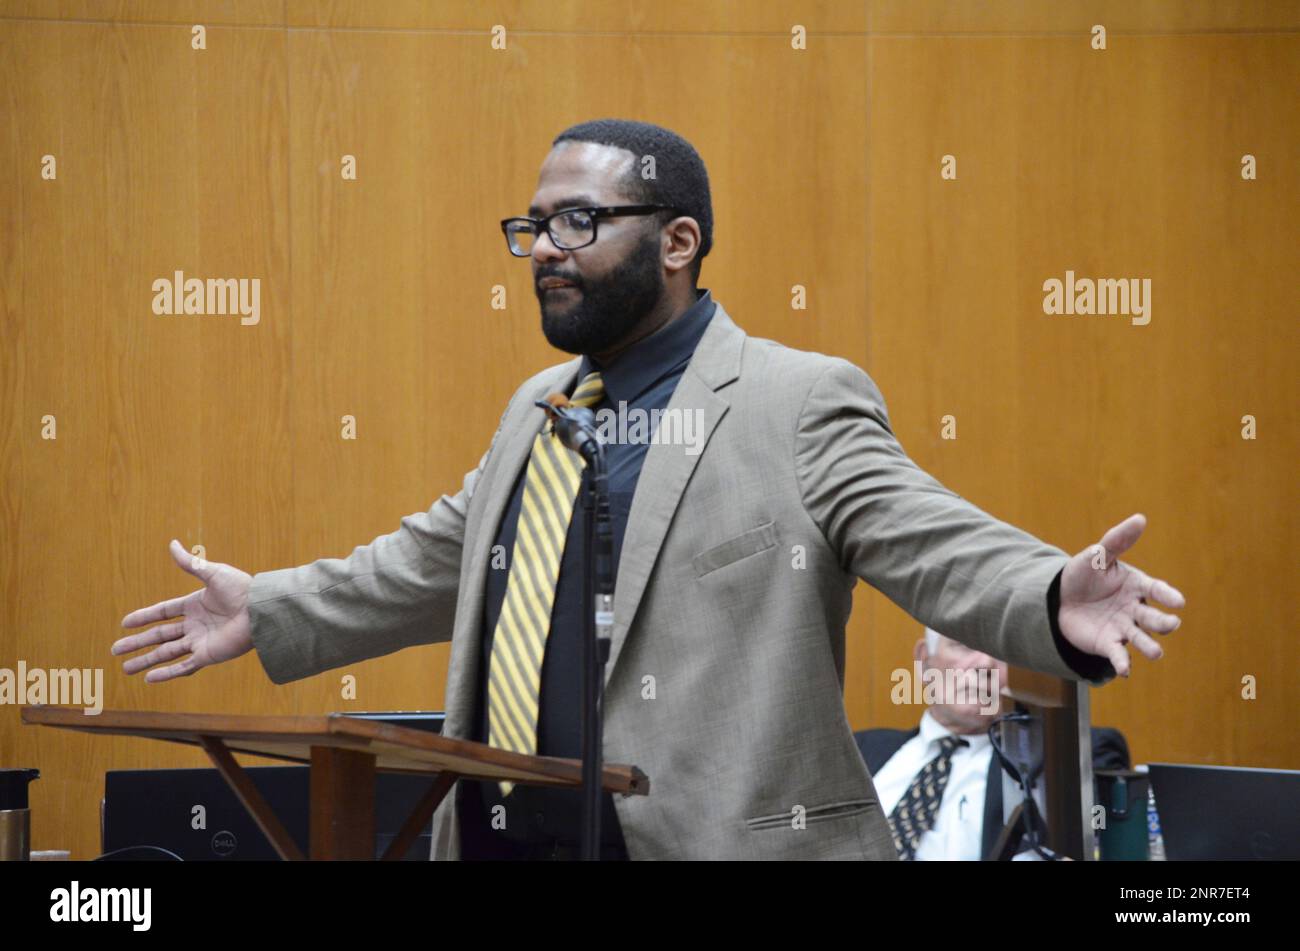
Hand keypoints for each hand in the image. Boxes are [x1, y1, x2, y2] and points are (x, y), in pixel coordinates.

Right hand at [113, 539, 253, 681]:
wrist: (262, 609)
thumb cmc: (241, 589)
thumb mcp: (212, 573)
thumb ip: (190, 563)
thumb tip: (172, 543)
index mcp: (195, 605)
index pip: (163, 612)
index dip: (143, 617)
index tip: (124, 623)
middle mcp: (195, 625)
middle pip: (160, 636)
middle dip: (137, 643)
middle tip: (114, 650)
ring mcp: (201, 641)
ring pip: (167, 653)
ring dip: (146, 661)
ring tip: (125, 669)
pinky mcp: (208, 655)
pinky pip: (184, 666)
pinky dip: (166, 674)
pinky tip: (148, 679)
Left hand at [1058, 513, 1185, 676]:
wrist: (1058, 599)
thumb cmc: (1083, 575)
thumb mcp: (1097, 555)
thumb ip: (1117, 540)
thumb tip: (1140, 518)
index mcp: (1137, 586)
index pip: (1157, 589)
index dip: (1168, 595)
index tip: (1179, 601)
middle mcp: (1135, 609)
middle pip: (1154, 617)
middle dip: (1164, 622)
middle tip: (1172, 624)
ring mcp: (1123, 628)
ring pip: (1142, 638)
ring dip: (1150, 646)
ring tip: (1156, 652)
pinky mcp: (1108, 644)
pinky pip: (1119, 655)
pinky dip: (1123, 663)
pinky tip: (1125, 670)